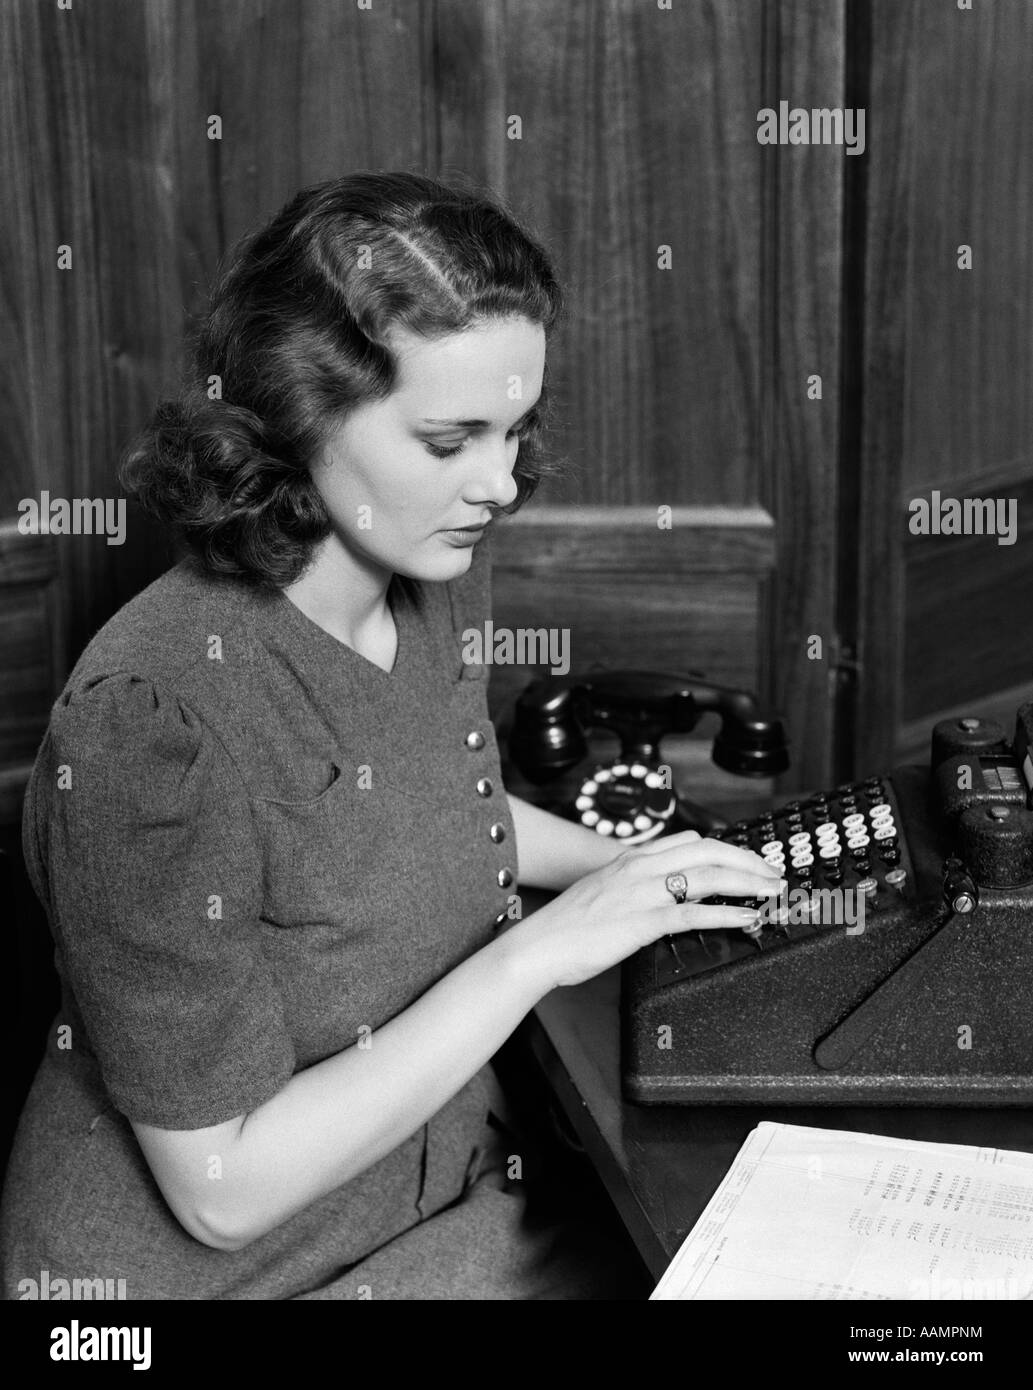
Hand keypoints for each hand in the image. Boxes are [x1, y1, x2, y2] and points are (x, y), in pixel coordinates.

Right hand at [511, 830, 784, 989]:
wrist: (538, 945)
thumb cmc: (566, 926)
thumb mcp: (602, 890)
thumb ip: (631, 883)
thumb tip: (660, 889)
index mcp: (631, 858)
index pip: (690, 840)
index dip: (726, 848)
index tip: (748, 860)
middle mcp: (640, 868)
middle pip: (708, 850)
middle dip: (748, 860)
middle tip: (773, 873)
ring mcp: (642, 893)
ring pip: (708, 876)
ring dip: (748, 882)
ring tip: (771, 891)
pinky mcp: (643, 922)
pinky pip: (694, 914)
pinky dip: (727, 914)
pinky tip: (747, 918)